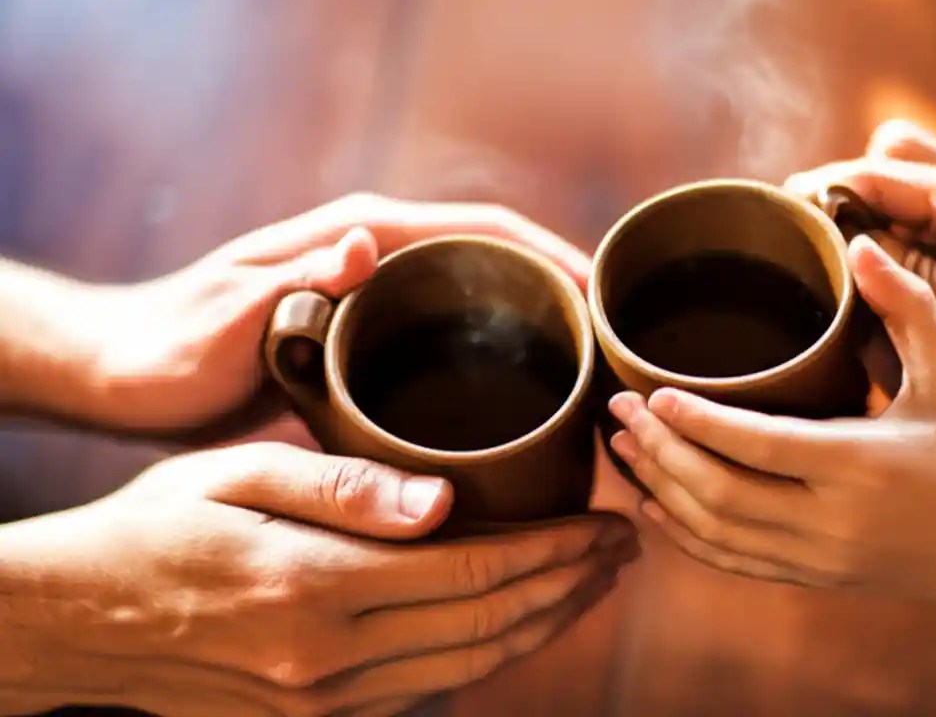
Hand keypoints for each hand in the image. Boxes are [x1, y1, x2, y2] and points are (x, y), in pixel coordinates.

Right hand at [0, 442, 635, 716]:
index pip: (474, 568)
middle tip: (623, 547)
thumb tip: (445, 500)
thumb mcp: (235, 475)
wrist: (77, 621)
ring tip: (593, 585)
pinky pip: (429, 689)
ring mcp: (326, 698)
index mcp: (318, 585)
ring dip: (543, 625)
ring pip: (470, 666)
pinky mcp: (316, 715)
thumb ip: (342, 486)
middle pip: (488, 622)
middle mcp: (332, 656)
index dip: (553, 548)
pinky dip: (488, 655)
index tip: (606, 522)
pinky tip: (519, 623)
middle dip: (569, 585)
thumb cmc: (153, 529)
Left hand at [84, 193, 591, 442]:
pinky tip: (518, 401)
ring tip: (586, 374)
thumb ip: (292, 284)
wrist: (124, 375)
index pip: (479, 228)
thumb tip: (366, 241)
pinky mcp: (368, 335)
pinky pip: (450, 333)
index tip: (601, 292)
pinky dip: (494, 354)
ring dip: (535, 321)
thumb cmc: (169, 347)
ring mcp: (377, 295)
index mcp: (358, 235)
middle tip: (614, 342)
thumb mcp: (229, 316)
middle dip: (560, 287)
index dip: (547, 253)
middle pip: (494, 259)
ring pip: (478, 297)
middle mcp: (377, 256)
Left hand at [606, 236, 935, 604]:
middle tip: (619, 411)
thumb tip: (857, 243)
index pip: (755, 445)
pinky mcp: (820, 578)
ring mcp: (822, 559)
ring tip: (623, 450)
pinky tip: (659, 507)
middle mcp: (832, 521)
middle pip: (718, 494)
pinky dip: (689, 537)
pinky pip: (737, 563)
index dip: (694, 422)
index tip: (649, 393)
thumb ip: (907, 304)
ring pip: (717, 534)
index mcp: (861, 466)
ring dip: (663, 491)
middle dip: (660, 452)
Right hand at [786, 120, 935, 473]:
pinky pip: (906, 278)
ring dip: (860, 266)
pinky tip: (872, 343)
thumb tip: (842, 242)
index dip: (819, 193)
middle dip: (838, 221)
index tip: (770, 232)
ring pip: (888, 230)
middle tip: (808, 277)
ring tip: (840, 319)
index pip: (878, 171)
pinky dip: (883, 303)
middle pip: (880, 181)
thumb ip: (914, 274)